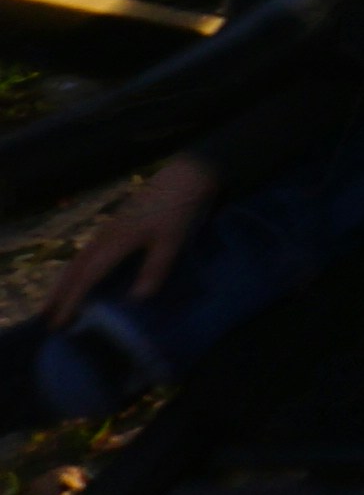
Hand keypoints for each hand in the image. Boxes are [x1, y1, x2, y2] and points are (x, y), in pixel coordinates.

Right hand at [38, 153, 216, 319]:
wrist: (188, 173)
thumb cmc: (180, 207)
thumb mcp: (173, 239)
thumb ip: (155, 268)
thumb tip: (137, 298)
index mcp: (117, 240)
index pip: (88, 276)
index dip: (72, 300)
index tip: (58, 322)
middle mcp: (106, 235)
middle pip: (75, 267)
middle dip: (58, 293)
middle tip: (44, 316)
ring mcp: (110, 227)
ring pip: (79, 258)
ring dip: (64, 280)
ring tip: (53, 300)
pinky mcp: (117, 223)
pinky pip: (88, 250)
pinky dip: (77, 267)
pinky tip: (80, 274)